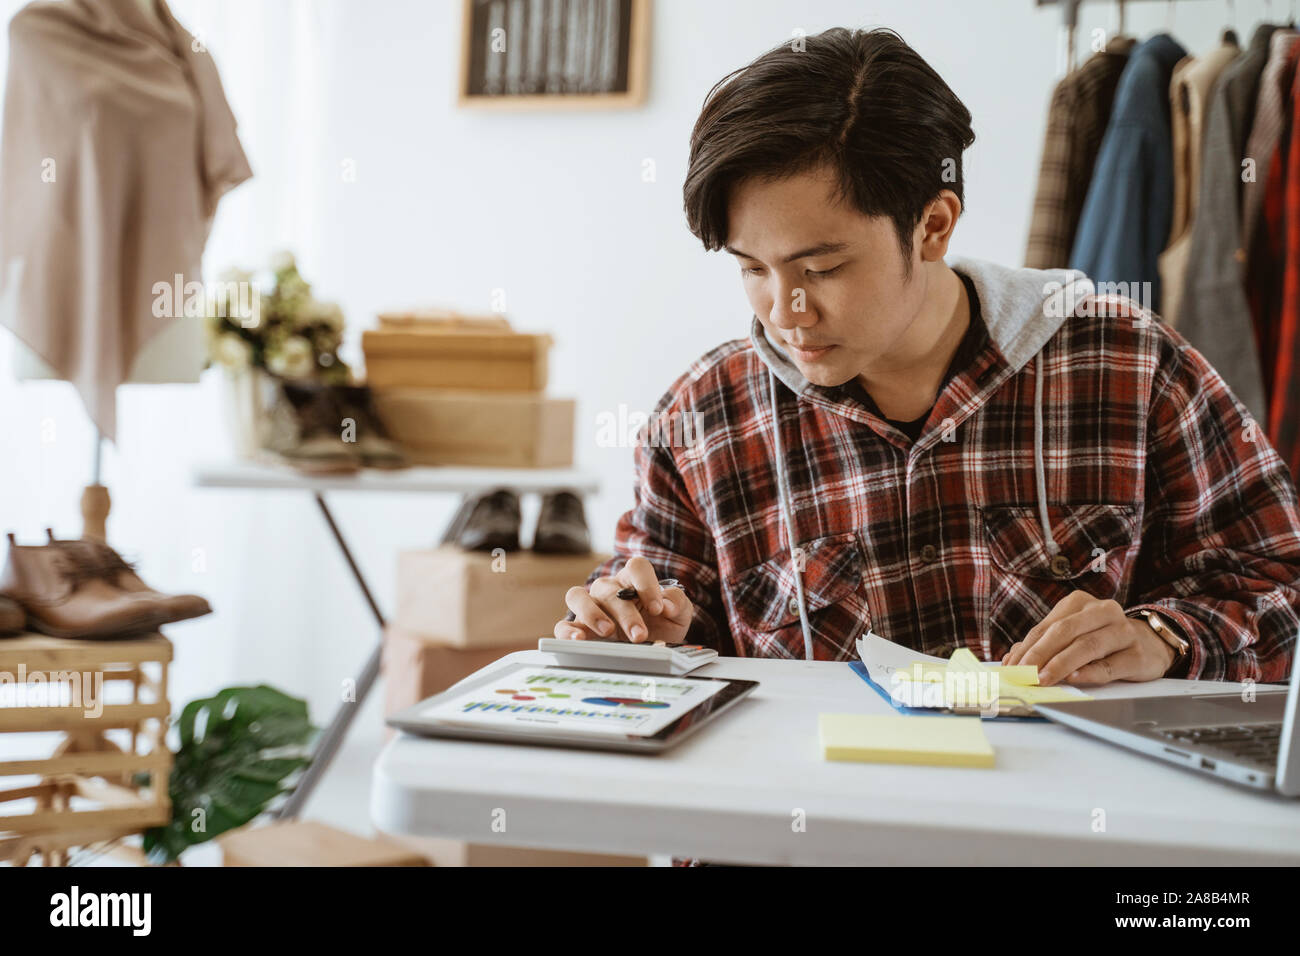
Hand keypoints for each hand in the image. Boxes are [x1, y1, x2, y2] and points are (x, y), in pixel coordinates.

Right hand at [554, 555, 693, 643]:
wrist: (651, 647)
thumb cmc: (662, 625)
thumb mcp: (678, 615)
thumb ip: (677, 603)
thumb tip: (667, 604)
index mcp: (633, 580)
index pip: (637, 567)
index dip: (647, 585)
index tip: (658, 608)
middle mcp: (608, 589)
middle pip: (610, 589)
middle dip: (626, 613)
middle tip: (639, 635)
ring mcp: (589, 607)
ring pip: (577, 596)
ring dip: (592, 613)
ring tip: (607, 631)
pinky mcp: (577, 628)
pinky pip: (562, 625)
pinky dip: (567, 631)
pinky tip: (578, 640)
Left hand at [1001, 591, 1175, 685]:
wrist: (1150, 643)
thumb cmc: (1102, 639)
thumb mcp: (1073, 635)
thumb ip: (1044, 645)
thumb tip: (1012, 662)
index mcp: (1079, 603)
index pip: (1046, 627)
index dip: (1026, 648)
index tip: (1011, 667)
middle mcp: (1102, 611)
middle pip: (1064, 632)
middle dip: (1040, 654)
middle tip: (1024, 674)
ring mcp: (1122, 631)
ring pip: (1086, 646)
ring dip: (1060, 664)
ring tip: (1043, 679)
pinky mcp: (1137, 654)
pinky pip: (1109, 664)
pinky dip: (1089, 672)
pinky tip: (1074, 678)